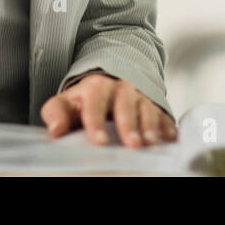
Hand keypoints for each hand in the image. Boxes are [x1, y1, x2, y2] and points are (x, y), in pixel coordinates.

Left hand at [40, 73, 176, 146]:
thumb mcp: (67, 102)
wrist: (111, 79)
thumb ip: (56, 113)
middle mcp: (121, 88)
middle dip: (129, 124)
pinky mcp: (156, 105)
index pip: (95, 101)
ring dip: (150, 125)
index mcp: (96, 86)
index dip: (96, 120)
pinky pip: (165, 114)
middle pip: (125, 104)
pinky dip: (168, 126)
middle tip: (132, 144)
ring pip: (147, 107)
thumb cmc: (87, 98)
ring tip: (151, 142)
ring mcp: (141, 96)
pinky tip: (170, 138)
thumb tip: (54, 130)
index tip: (99, 141)